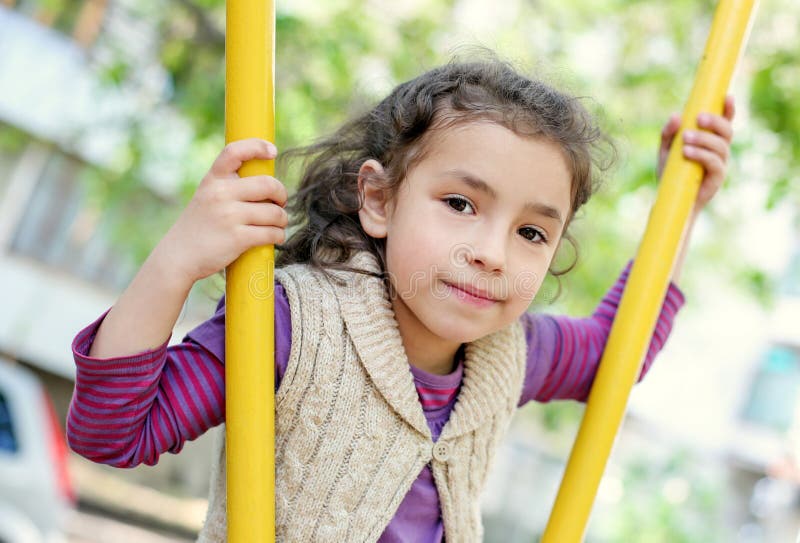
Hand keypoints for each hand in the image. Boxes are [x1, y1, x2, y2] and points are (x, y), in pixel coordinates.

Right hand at [159, 138, 287, 283]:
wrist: (178, 257)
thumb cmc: (198, 227)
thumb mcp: (206, 197)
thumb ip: (228, 187)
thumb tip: (266, 184)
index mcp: (213, 180)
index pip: (234, 152)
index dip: (257, 146)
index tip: (272, 151)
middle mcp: (221, 193)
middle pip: (268, 184)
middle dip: (281, 194)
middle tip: (281, 203)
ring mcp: (229, 216)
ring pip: (274, 212)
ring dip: (282, 220)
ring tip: (278, 225)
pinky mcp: (238, 238)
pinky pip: (271, 233)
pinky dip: (278, 236)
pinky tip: (275, 237)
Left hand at [657, 95, 734, 214]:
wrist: (669, 199)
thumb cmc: (670, 172)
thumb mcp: (666, 149)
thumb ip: (669, 133)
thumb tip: (675, 116)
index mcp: (711, 140)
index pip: (725, 121)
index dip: (729, 109)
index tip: (726, 96)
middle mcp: (720, 150)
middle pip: (727, 130)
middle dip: (715, 122)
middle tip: (697, 118)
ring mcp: (721, 164)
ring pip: (721, 146)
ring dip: (703, 139)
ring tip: (685, 139)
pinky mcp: (717, 178)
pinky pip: (714, 163)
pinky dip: (701, 155)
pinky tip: (687, 152)